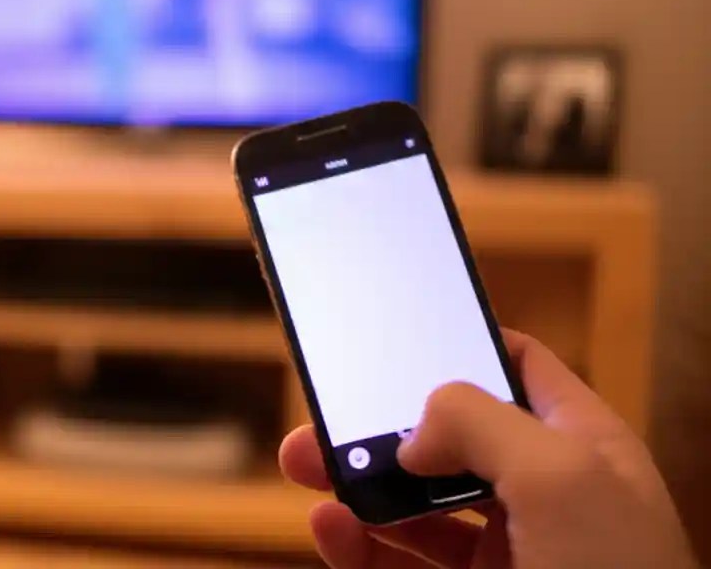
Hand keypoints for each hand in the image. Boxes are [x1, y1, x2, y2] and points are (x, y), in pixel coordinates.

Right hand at [279, 330, 696, 568]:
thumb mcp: (563, 474)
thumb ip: (481, 423)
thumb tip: (414, 436)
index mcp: (580, 445)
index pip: (516, 368)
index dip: (457, 346)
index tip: (391, 338)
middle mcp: (539, 494)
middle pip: (444, 436)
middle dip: (378, 422)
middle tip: (320, 415)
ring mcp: (503, 552)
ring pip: (412, 502)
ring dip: (356, 483)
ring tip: (305, 468)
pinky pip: (397, 562)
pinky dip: (357, 545)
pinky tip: (331, 530)